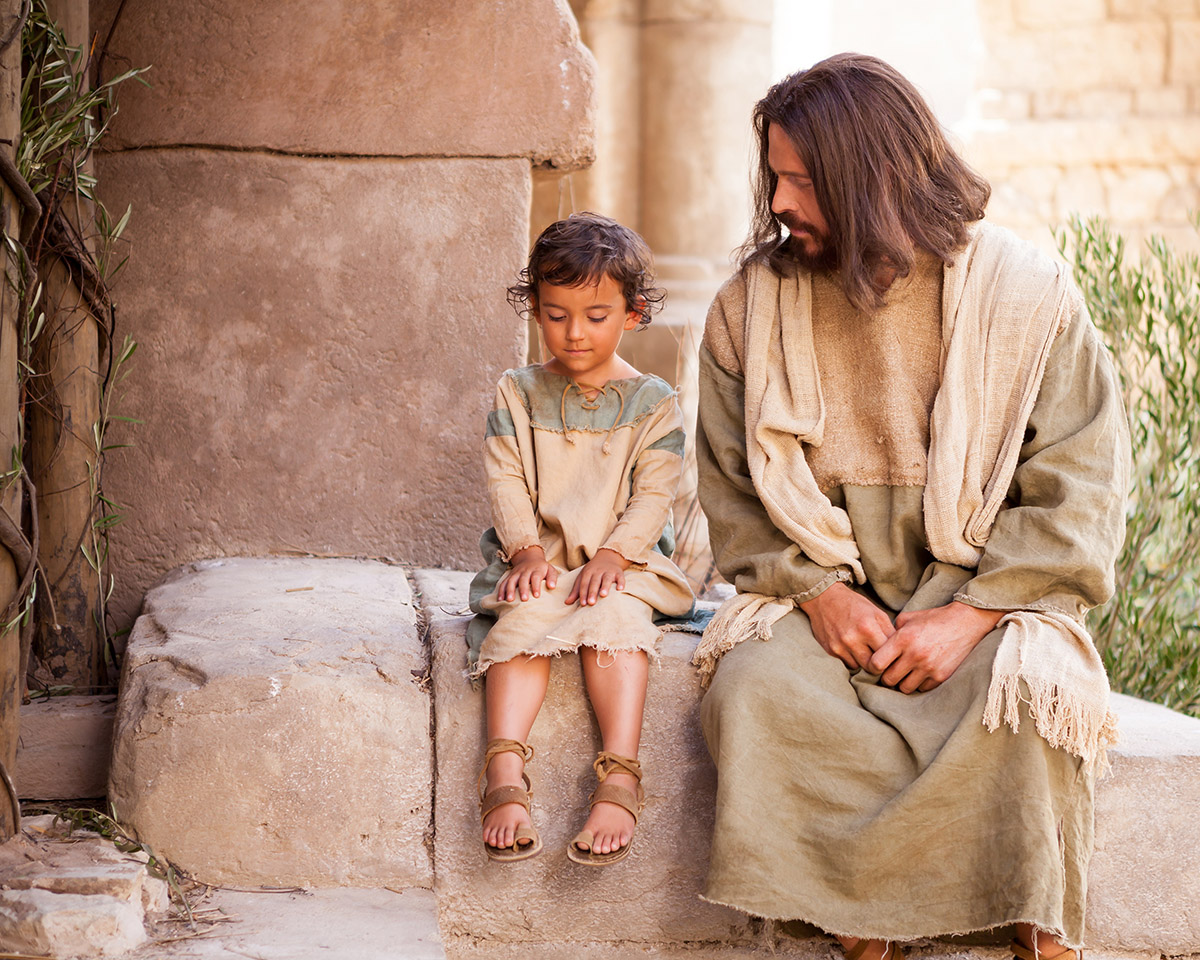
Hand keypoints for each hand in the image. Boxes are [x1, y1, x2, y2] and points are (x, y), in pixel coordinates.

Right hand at [498, 545, 557, 601]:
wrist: (529, 558)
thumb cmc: (542, 568)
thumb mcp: (550, 570)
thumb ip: (552, 578)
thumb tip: (552, 587)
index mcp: (536, 570)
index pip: (536, 577)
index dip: (536, 586)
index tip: (537, 595)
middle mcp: (525, 571)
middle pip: (523, 580)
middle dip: (523, 589)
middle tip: (524, 599)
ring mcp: (516, 573)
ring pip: (511, 581)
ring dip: (510, 590)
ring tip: (509, 600)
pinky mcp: (509, 576)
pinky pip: (503, 583)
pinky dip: (501, 591)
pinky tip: (500, 600)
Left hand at [566, 548, 630, 605]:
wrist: (608, 557)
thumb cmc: (593, 572)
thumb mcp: (583, 578)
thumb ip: (576, 591)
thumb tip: (567, 603)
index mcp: (588, 572)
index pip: (584, 583)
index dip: (583, 593)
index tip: (583, 604)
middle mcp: (598, 571)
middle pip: (594, 582)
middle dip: (592, 592)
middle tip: (591, 603)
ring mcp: (609, 571)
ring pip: (606, 579)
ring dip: (605, 586)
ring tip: (603, 595)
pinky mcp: (619, 572)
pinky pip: (620, 577)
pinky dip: (621, 582)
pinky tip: (620, 589)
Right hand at [798, 582, 894, 670]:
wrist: (824, 598)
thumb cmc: (854, 605)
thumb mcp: (877, 613)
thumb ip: (889, 632)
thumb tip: (899, 651)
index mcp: (868, 628)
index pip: (887, 655)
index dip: (892, 657)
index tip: (893, 657)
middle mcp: (853, 639)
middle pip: (873, 667)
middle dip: (879, 664)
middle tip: (881, 659)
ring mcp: (840, 646)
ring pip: (860, 667)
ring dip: (865, 662)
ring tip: (866, 651)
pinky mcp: (831, 650)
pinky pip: (847, 664)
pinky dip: (853, 659)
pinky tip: (853, 649)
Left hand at [866, 601, 1006, 692]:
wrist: (965, 622)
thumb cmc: (934, 619)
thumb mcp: (908, 618)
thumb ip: (891, 631)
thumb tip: (878, 645)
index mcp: (903, 639)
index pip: (876, 663)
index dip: (872, 666)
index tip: (876, 665)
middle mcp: (914, 655)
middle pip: (888, 680)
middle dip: (886, 676)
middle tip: (890, 671)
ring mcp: (929, 667)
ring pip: (904, 688)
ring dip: (902, 682)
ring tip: (905, 673)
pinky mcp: (941, 676)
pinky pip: (922, 689)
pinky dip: (919, 684)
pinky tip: (920, 674)